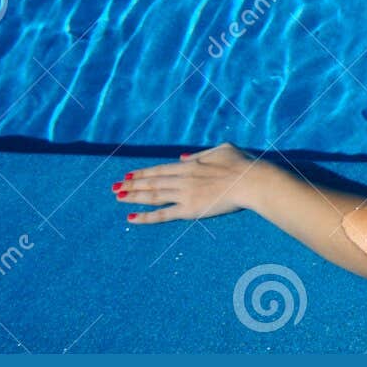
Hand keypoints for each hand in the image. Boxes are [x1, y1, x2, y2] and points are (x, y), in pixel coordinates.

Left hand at [113, 143, 266, 224]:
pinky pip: (163, 214)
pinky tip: (131, 218)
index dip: (143, 173)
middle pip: (152, 182)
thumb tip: (182, 158)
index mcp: (190, 165)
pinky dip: (145, 217)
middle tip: (115, 187)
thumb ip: (200, 154)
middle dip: (132, 185)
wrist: (251, 181)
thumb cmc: (242, 163)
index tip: (129, 175)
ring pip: (153, 196)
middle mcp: (183, 179)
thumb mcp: (222, 148)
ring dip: (133, 197)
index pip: (160, 169)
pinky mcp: (189, 210)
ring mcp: (185, 195)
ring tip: (118, 197)